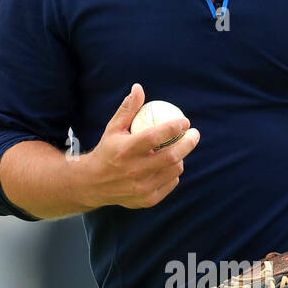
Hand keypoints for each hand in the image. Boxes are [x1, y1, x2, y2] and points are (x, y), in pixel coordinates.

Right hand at [81, 83, 200, 209]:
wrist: (93, 184)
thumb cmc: (107, 151)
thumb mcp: (113, 128)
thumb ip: (128, 109)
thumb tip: (139, 88)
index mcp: (125, 151)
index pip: (154, 137)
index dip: (173, 127)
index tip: (184, 121)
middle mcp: (134, 171)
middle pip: (171, 157)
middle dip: (188, 143)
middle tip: (194, 134)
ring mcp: (142, 188)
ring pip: (174, 170)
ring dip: (180, 157)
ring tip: (178, 149)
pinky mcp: (147, 199)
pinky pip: (171, 183)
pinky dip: (173, 172)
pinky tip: (167, 165)